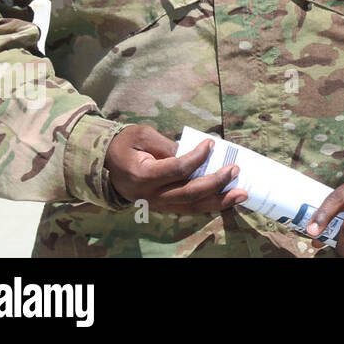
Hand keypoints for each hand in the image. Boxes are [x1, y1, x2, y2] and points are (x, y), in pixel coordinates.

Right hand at [105, 125, 246, 212]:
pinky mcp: (162, 205)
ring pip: (191, 206)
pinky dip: (208, 205)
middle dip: (216, 182)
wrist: (103, 165)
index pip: (177, 169)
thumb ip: (167, 145)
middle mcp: (149, 194)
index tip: (212, 143)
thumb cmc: (124, 145)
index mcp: (142, 175)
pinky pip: (188, 208)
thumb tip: (195, 151)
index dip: (197, 157)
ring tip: (241, 194)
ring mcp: (156, 203)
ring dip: (218, 201)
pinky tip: (226, 200)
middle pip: (189, 193)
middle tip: (235, 169)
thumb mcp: (142, 135)